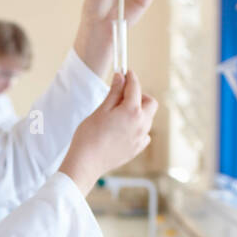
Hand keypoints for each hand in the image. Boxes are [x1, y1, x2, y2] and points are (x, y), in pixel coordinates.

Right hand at [58, 70, 157, 195]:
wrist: (86, 163)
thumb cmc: (89, 136)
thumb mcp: (101, 110)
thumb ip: (114, 92)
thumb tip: (121, 77)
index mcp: (132, 111)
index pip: (135, 87)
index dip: (130, 77)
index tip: (126, 73)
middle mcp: (141, 124)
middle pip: (150, 103)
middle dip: (140, 96)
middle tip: (124, 96)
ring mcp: (140, 138)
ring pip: (148, 119)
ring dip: (139, 112)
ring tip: (120, 114)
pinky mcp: (136, 149)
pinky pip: (144, 134)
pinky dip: (138, 128)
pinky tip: (123, 130)